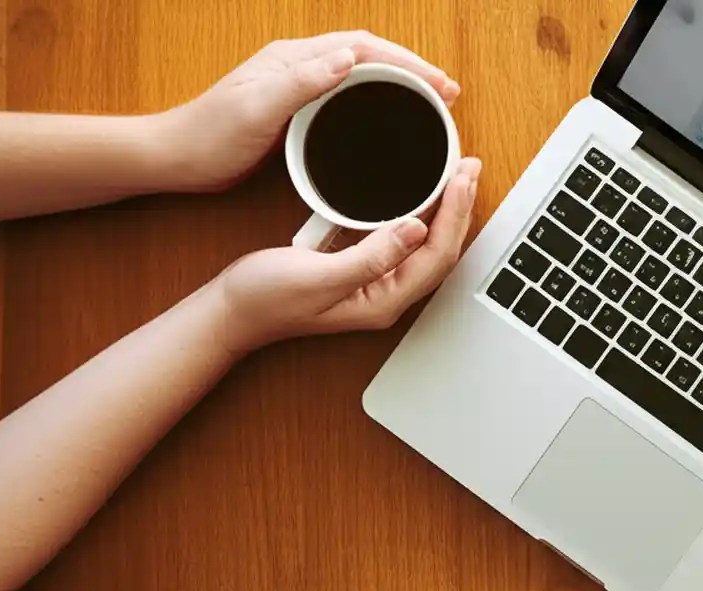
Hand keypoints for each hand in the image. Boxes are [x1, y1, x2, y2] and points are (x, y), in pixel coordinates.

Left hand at [155, 31, 461, 192]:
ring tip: (429, 103)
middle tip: (446, 93)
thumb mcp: (256, 110)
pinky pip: (348, 97)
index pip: (363, 48)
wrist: (176, 158)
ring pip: (362, 74)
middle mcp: (298, 66)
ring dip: (398, 84)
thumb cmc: (209, 137)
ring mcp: (297, 86)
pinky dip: (377, 102)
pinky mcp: (295, 110)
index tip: (438, 83)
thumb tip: (345, 58)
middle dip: (412, 70)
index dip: (406, 62)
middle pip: (369, 55)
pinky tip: (387, 121)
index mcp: (294, 59)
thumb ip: (300, 82)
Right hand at [211, 157, 481, 352]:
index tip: (463, 176)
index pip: (437, 254)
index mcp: (384, 301)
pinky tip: (419, 194)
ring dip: (443, 208)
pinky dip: (418, 212)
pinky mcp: (361, 269)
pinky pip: (402, 239)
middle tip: (471, 166)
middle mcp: (387, 295)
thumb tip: (417, 228)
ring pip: (425, 244)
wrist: (231, 311)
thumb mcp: (320, 275)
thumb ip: (371, 256)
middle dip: (460, 207)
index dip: (455, 213)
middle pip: (441, 249)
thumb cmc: (267, 298)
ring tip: (457, 175)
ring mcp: (376, 284)